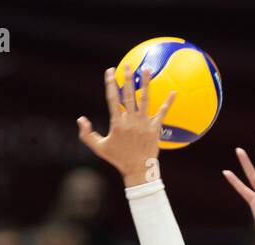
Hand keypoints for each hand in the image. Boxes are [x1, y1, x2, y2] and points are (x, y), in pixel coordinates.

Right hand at [77, 67, 175, 186]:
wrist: (139, 170)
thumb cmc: (118, 159)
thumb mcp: (99, 147)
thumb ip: (87, 134)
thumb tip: (80, 119)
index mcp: (117, 122)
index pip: (113, 98)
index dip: (111, 83)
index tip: (110, 71)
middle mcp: (130, 120)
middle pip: (129, 95)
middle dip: (128, 78)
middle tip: (128, 65)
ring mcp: (144, 123)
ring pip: (144, 99)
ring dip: (146, 83)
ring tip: (147, 69)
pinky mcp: (155, 129)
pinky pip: (162, 113)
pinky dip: (168, 102)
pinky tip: (173, 92)